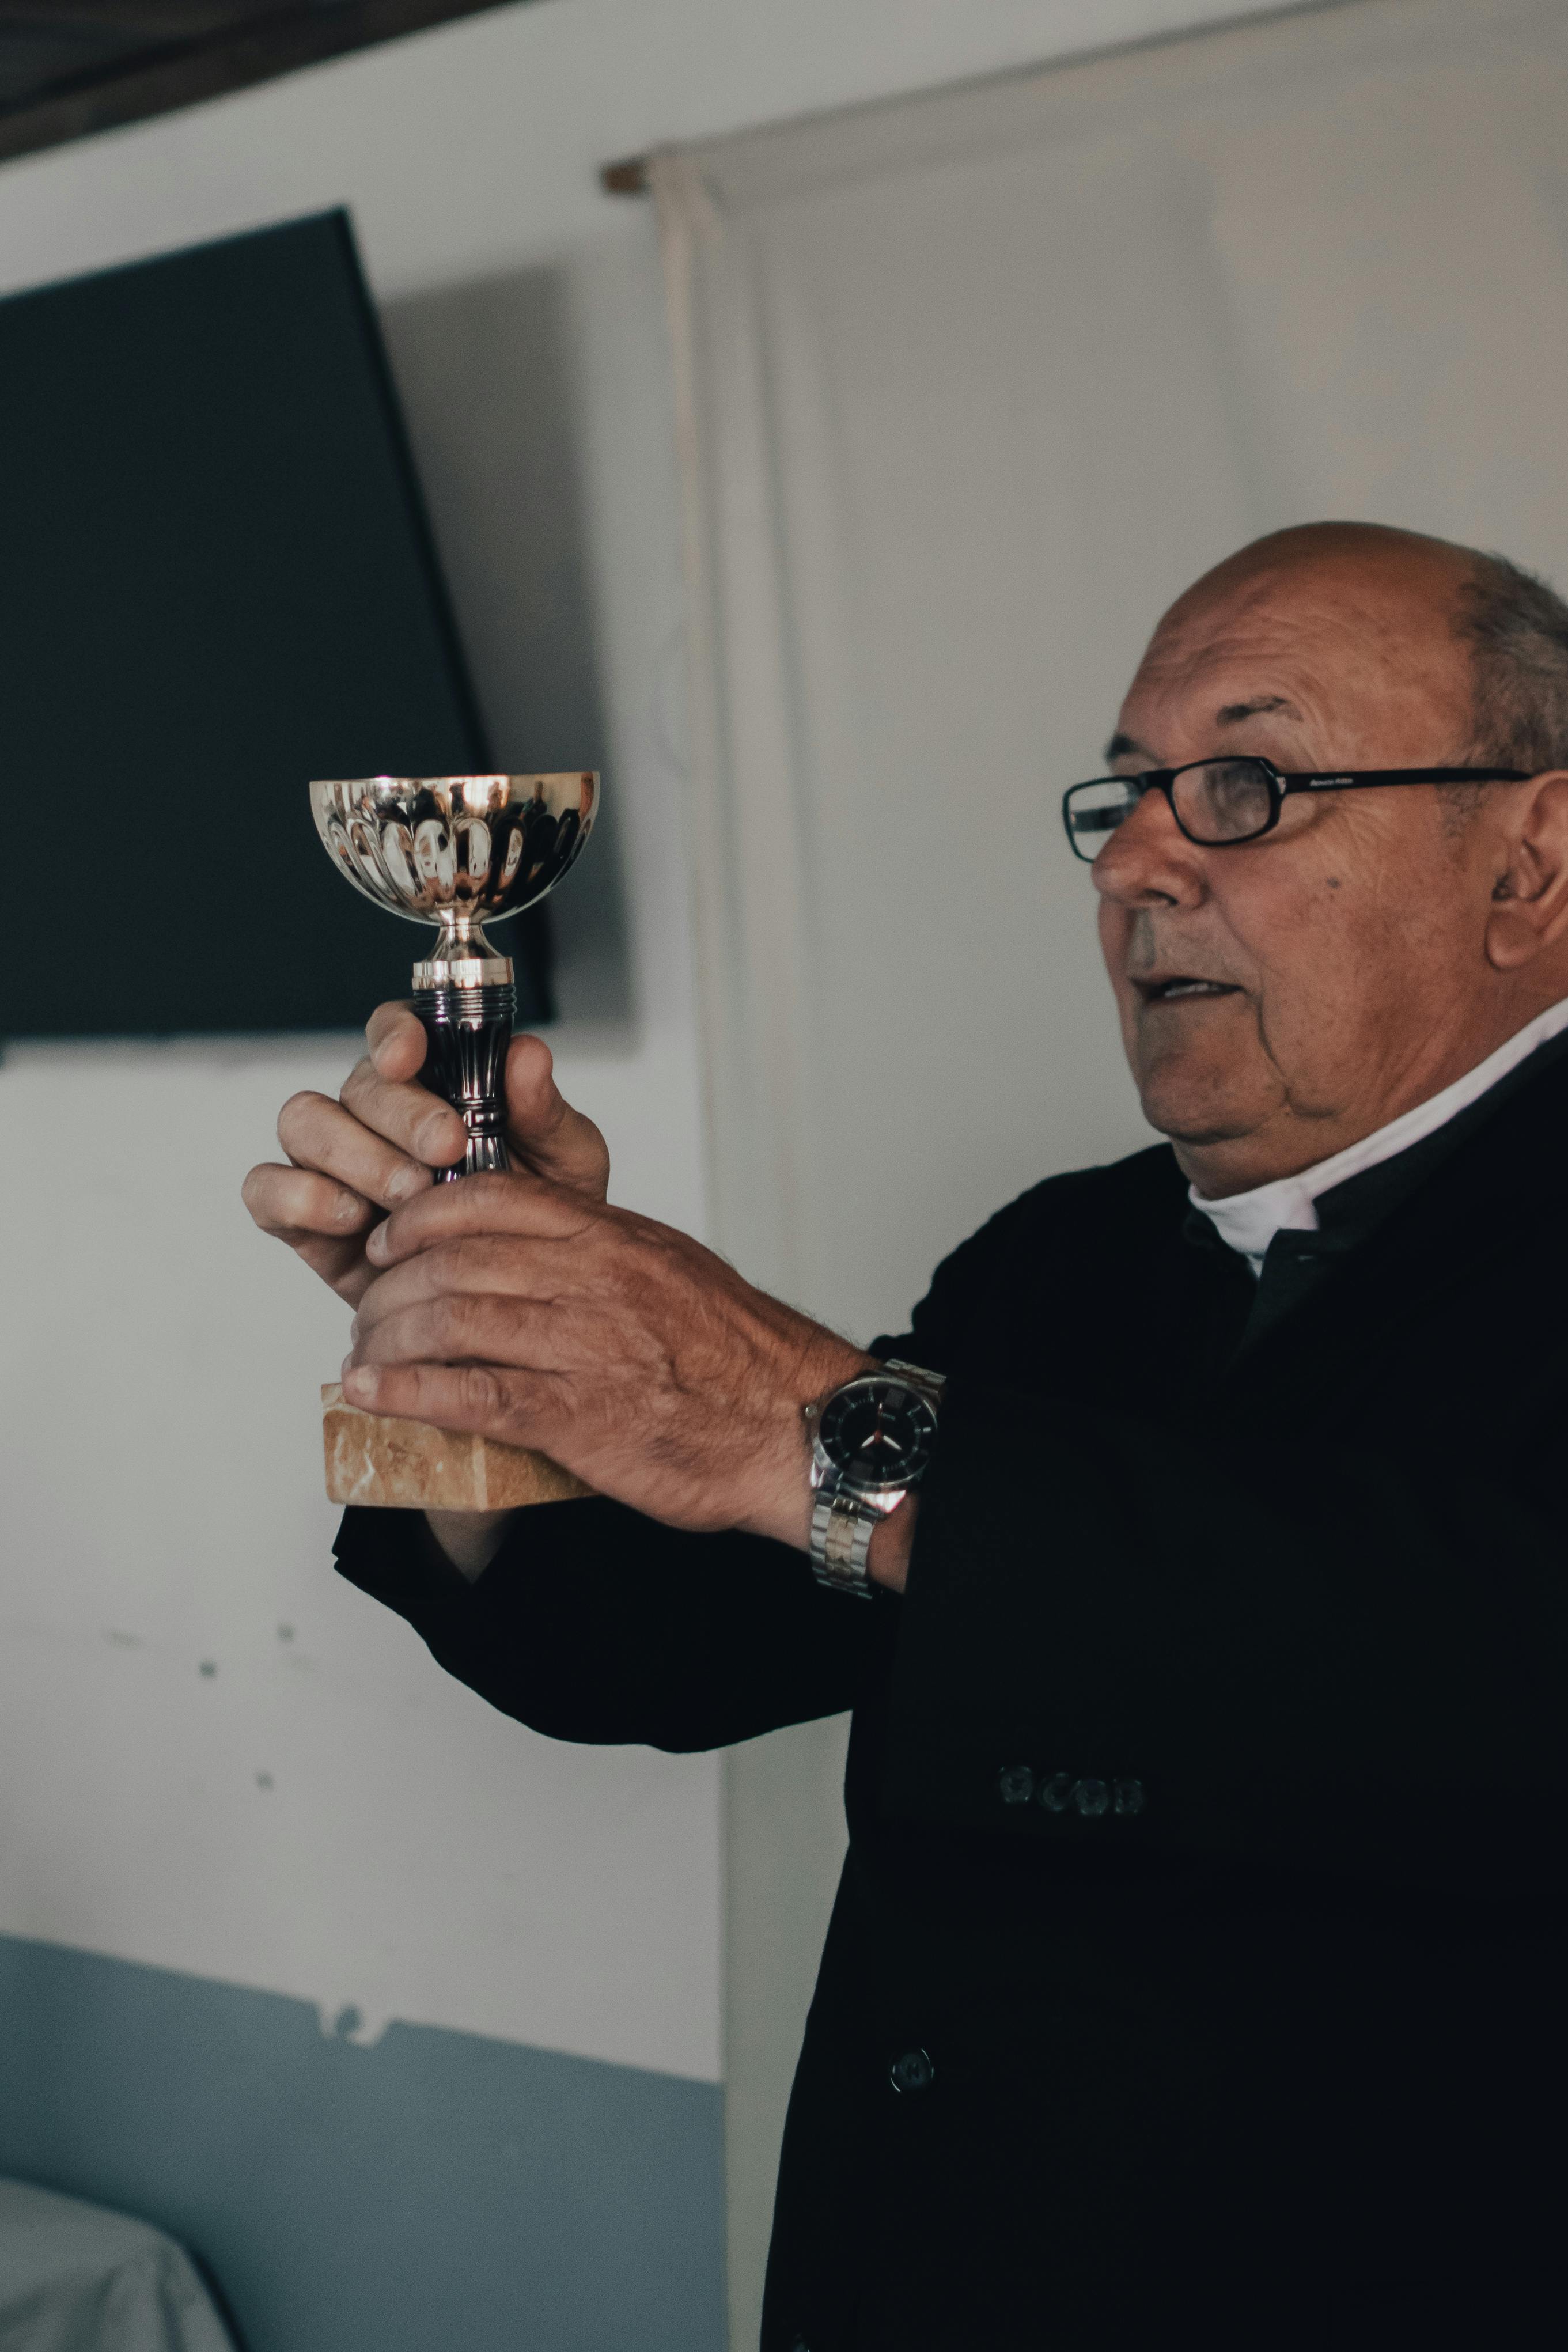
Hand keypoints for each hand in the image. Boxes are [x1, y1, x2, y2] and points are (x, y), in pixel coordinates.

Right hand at [241, 1002, 609, 1306]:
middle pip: (356, 1083)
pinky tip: (354, 1221)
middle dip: (399, 1114)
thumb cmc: (535, 1219)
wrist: (510, 1305)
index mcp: (433, 1082)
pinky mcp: (304, 1218)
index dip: (394, 1034)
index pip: (395, 1032)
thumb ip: (544, 1111)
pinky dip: (301, 1199)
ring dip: (354, 1155)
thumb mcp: (564, 1165)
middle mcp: (373, 1113)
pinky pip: (268, 1190)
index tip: (410, 1055)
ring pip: (303, 1124)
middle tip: (446, 1151)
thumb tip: (527, 1053)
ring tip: (408, 1197)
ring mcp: (332, 1163)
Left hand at [340, 1171, 869, 1542]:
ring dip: (386, 1340)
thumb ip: (602, 1252)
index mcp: (612, 1236)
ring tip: (365, 1357)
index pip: (488, 1198)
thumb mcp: (671, 1269)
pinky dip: (406, 1392)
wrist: (798, 1429)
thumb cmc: (738, 1358)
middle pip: (453, 1260)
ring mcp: (583, 1345)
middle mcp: (593, 1279)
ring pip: (449, 1320)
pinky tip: (369, 1394)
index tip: (391, 1240)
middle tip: (370, 1311)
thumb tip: (540, 1246)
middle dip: (390, 1286)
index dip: (419, 1217)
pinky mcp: (577, 1416)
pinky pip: (469, 1394)